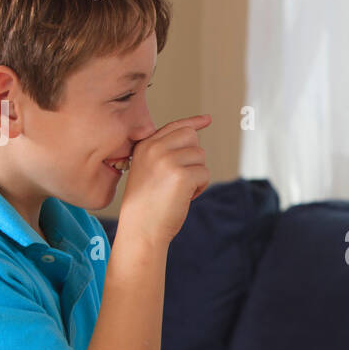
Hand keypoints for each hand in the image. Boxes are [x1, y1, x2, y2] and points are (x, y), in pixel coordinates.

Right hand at [118, 114, 211, 245]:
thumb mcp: (148, 170)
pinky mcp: (181, 175)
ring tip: (179, 191)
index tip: (207, 119)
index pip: (175, 126)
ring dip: (197, 175)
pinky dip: (200, 187)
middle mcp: (155, 149)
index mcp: (145, 146)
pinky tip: (184, 198)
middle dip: (194, 157)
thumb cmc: (146, 205)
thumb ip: (164, 152)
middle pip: (192, 137)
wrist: (141, 229)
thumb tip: (193, 135)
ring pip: (200, 156)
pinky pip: (204, 173)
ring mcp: (167, 160)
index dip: (193, 122)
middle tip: (181, 178)